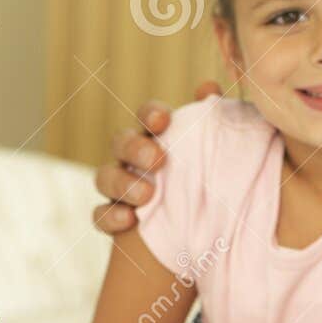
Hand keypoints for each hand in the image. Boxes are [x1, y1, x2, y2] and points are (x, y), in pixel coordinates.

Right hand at [91, 81, 219, 234]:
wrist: (209, 236)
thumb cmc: (214, 183)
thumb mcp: (221, 153)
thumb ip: (216, 121)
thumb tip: (210, 86)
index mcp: (161, 138)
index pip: (148, 116)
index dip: (151, 114)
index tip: (163, 120)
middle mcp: (135, 159)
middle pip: (121, 142)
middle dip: (135, 148)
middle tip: (158, 160)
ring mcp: (121, 188)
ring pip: (105, 177)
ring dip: (122, 183)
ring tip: (147, 195)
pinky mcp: (115, 219)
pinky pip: (100, 216)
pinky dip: (111, 217)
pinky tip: (128, 221)